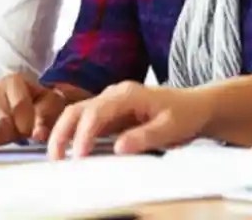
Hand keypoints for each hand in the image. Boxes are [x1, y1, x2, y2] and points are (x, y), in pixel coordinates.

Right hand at [0, 74, 67, 149]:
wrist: (23, 109)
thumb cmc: (39, 106)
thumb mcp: (50, 106)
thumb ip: (46, 117)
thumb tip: (38, 135)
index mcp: (13, 81)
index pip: (19, 105)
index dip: (26, 124)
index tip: (30, 132)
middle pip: (1, 119)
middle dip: (13, 133)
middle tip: (19, 135)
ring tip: (8, 138)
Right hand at [48, 81, 214, 159]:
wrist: (195, 106)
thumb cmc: (185, 114)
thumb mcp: (171, 128)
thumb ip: (145, 137)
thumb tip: (119, 148)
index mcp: (127, 94)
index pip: (96, 112)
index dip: (84, 134)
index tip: (79, 156)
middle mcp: (113, 95)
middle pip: (78, 109)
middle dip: (62, 132)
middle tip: (55, 156)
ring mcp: (110, 103)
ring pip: (78, 114)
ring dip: (64, 134)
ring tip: (57, 157)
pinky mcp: (111, 114)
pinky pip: (87, 123)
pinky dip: (75, 136)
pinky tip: (71, 152)